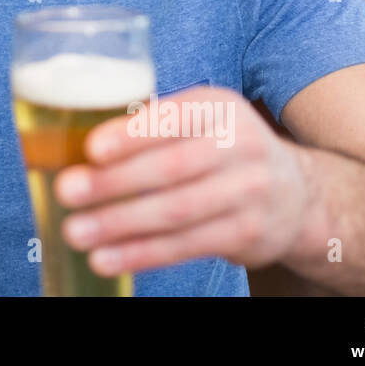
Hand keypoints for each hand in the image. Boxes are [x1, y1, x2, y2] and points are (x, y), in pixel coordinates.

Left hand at [55, 86, 316, 276]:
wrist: (297, 192)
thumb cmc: (220, 147)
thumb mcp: (200, 119)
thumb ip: (151, 125)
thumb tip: (71, 144)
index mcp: (218, 106)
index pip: (173, 117)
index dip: (132, 134)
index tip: (91, 148)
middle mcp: (240, 145)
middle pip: (172, 168)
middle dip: (114, 182)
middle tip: (67, 190)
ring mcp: (248, 192)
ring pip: (176, 212)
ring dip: (119, 224)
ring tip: (75, 231)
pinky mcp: (247, 234)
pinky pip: (186, 246)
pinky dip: (141, 254)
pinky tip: (106, 258)